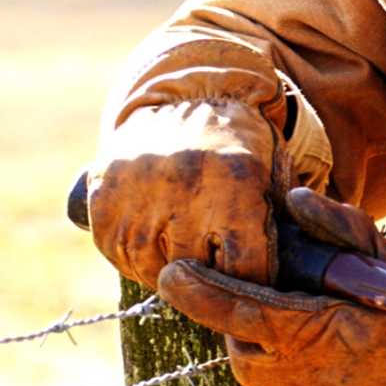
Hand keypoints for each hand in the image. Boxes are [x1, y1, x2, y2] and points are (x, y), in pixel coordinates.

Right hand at [88, 99, 283, 289]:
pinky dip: (134, 261)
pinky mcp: (106, 193)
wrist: (192, 99)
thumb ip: (280, 228)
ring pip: (150, 269)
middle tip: (218, 276)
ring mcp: (140, 189)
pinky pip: (116, 251)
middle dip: (210, 281)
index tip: (252, 282)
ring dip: (168, 278)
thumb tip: (277, 287)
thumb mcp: (275, 177)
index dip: (251, 283)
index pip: (244, 267)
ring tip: (185, 264)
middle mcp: (184, 185)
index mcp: (237, 182)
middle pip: (195, 272)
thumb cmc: (244, 150)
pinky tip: (155, 252)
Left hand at [159, 189, 385, 385]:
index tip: (172, 275)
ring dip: (282, 368)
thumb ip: (339, 229)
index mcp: (310, 330)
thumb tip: (294, 200)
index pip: (233, 306)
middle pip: (242, 349)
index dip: (196, 290)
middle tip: (299, 317)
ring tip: (331, 355)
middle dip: (258, 331)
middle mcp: (297, 383)